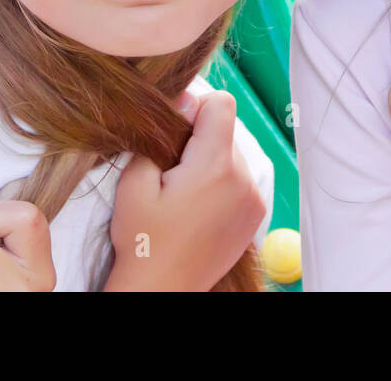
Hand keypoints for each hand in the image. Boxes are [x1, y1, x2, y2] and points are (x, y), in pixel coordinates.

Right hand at [104, 89, 265, 290]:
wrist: (163, 289)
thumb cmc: (144, 240)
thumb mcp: (134, 183)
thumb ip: (157, 136)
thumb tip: (184, 102)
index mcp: (215, 166)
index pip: (222, 103)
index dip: (196, 108)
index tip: (176, 133)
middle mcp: (243, 179)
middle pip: (226, 131)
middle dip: (200, 141)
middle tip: (172, 173)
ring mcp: (254, 198)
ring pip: (233, 155)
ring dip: (211, 163)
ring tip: (185, 195)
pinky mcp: (256, 214)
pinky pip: (241, 179)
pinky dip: (222, 184)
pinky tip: (199, 208)